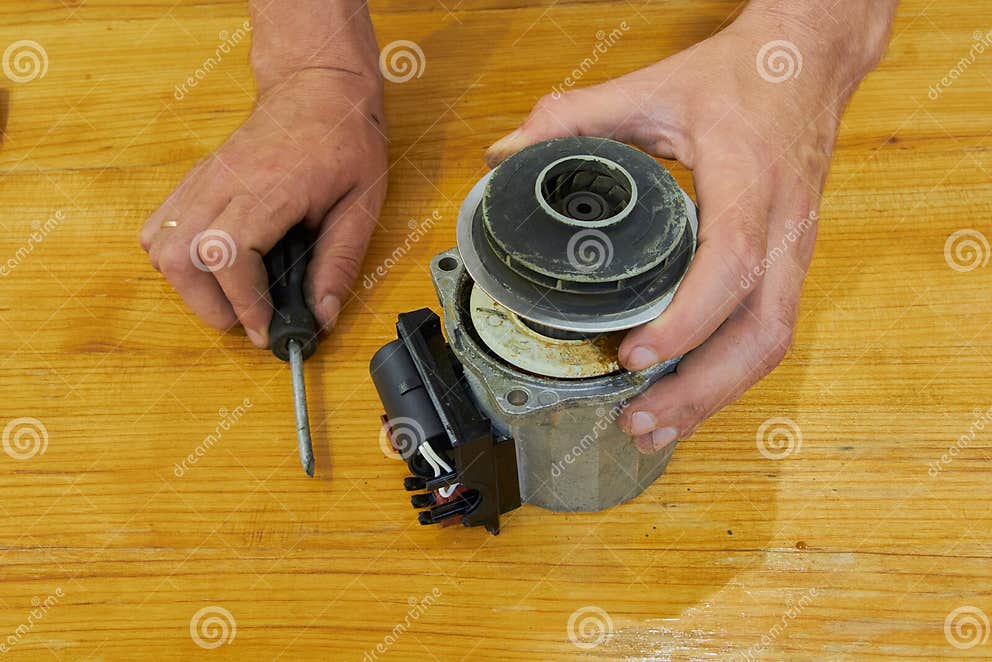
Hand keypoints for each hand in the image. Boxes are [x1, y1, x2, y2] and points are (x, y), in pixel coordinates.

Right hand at [140, 12, 386, 347]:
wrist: (318, 85)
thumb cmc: (344, 137)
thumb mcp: (363, 204)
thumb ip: (340, 262)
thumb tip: (322, 316)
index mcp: (271, 185)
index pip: (228, 254)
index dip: (242, 303)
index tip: (266, 329)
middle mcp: (225, 181)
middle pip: (179, 257)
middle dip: (209, 305)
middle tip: (249, 319)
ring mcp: (203, 178)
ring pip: (161, 245)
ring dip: (189, 286)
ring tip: (232, 297)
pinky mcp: (194, 180)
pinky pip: (161, 227)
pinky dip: (178, 260)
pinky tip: (215, 268)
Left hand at [485, 1, 894, 451]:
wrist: (809, 64)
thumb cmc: (739, 78)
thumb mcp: (653, 87)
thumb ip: (575, 117)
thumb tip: (505, 154)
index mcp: (749, 181)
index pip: (730, 264)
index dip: (686, 320)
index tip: (633, 355)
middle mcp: (783, 227)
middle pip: (762, 332)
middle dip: (701, 389)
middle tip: (639, 421)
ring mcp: (795, 251)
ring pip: (771, 345)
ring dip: (716, 396)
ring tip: (656, 428)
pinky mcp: (791, 263)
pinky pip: (769, 332)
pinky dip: (729, 374)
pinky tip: (688, 398)